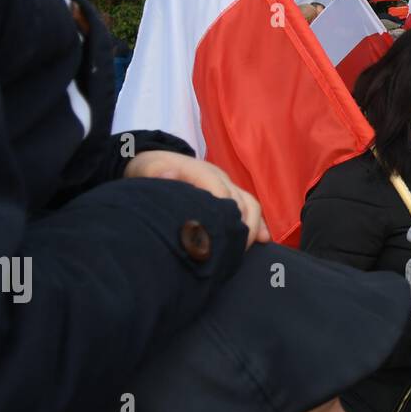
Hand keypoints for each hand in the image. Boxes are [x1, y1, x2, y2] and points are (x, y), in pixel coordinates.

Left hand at [125, 151, 268, 247]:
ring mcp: (226, 184)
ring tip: (247, 248)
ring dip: (253, 225)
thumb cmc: (151, 170)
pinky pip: (250, 205)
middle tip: (235, 251)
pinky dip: (259, 222)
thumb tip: (169, 175)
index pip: (220, 191)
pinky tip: (264, 239)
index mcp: (201, 171)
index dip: (225, 213)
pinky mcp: (230, 192)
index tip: (223, 237)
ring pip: (250, 203)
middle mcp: (219, 176)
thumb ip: (156, 173)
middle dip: (242, 225)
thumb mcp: (146, 170)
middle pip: (240, 199)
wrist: (157, 160)